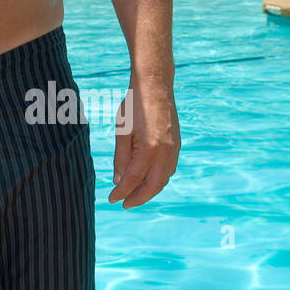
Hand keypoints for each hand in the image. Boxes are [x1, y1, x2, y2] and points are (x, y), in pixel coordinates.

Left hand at [108, 72, 179, 208]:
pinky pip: (169, 169)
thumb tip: (118, 181)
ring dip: (149, 191)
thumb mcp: (121, 132)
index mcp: (149, 149)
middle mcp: (165, 152)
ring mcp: (174, 149)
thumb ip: (121, 159)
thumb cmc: (134, 106)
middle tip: (124, 203)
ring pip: (163, 179)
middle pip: (153, 186)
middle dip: (138, 198)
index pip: (133, 179)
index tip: (111, 199)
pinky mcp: (177, 145)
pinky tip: (148, 180)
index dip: (121, 192)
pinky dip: (158, 179)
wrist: (155, 86)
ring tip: (134, 194)